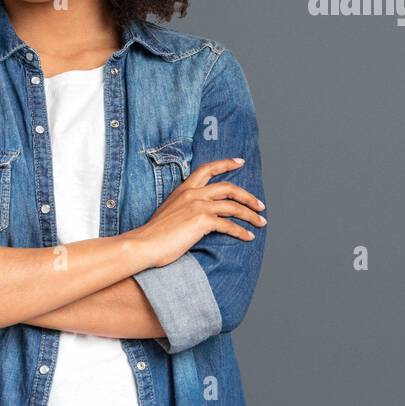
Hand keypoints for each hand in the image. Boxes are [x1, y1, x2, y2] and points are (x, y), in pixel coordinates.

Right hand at [125, 157, 266, 269]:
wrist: (144, 244)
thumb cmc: (154, 234)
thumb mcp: (170, 211)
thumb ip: (184, 207)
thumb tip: (197, 214)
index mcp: (184, 189)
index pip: (207, 169)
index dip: (226, 164)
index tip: (240, 161)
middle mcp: (193, 193)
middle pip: (229, 188)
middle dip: (248, 196)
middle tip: (260, 205)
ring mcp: (198, 206)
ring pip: (233, 206)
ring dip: (250, 214)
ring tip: (261, 222)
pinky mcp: (202, 221)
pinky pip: (229, 225)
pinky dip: (241, 231)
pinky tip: (248, 237)